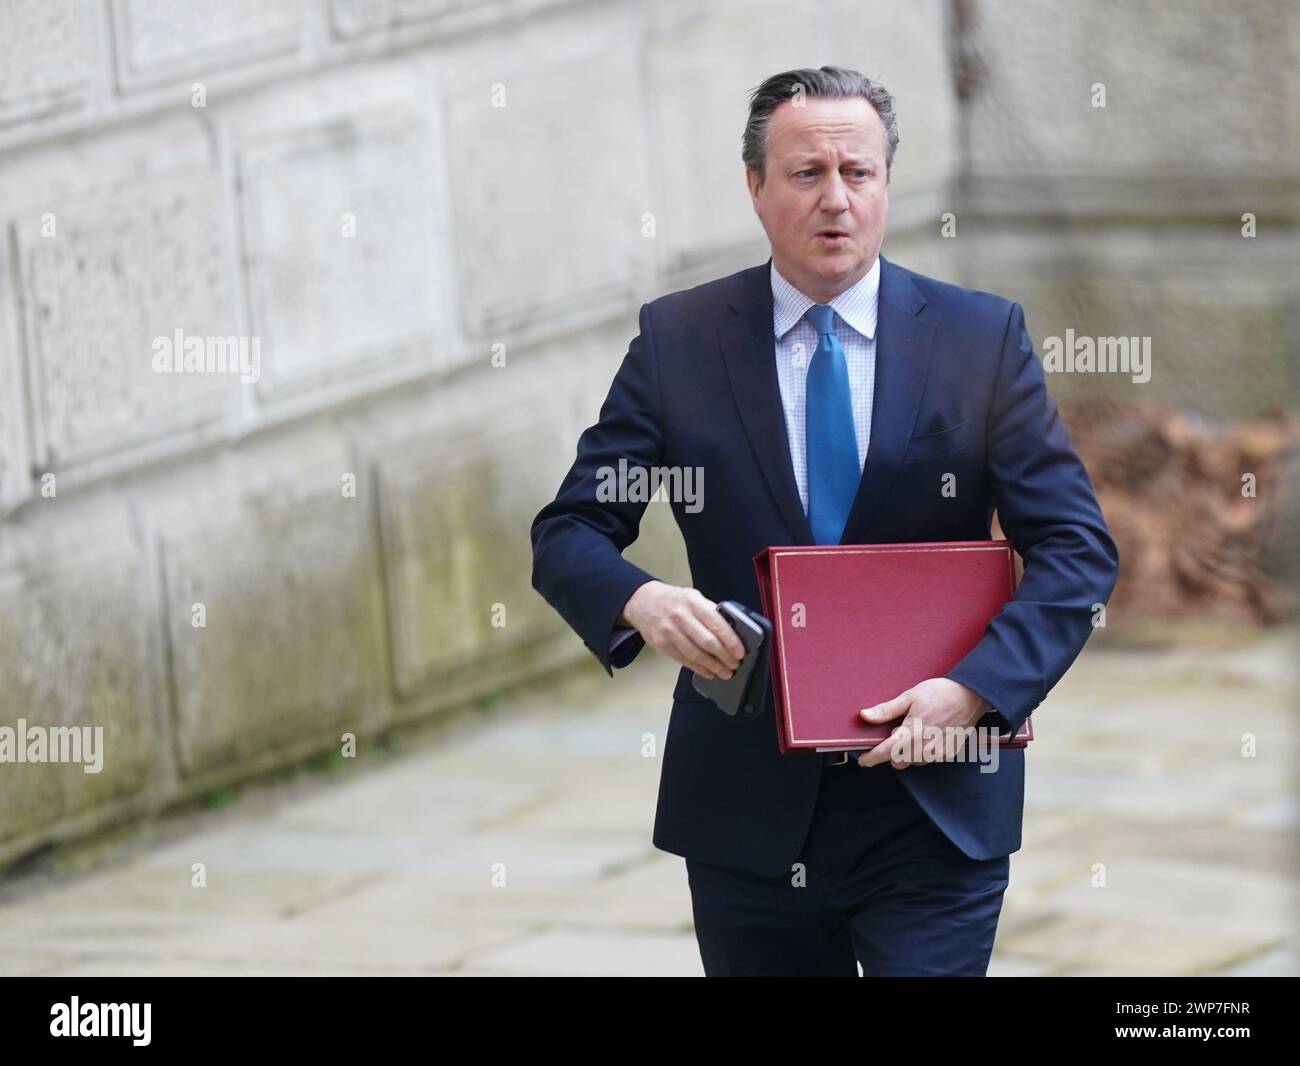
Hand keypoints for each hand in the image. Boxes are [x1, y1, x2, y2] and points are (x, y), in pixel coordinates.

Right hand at [619, 581, 745, 679]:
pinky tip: (708, 672)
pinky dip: (698, 668)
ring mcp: (670, 632)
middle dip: (724, 656)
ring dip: (713, 666)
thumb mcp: (693, 597)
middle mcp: (681, 617)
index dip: (731, 640)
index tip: (740, 652)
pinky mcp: (662, 645)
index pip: (716, 623)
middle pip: (707, 642)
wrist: (643, 602)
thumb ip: (709, 612)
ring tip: (725, 672)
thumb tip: (730, 632)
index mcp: (693, 602)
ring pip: (695, 654)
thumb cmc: (673, 600)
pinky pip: (683, 660)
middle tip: (734, 664)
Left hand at [856, 678, 990, 768]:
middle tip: (897, 735)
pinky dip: (923, 752)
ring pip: (913, 762)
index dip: (872, 758)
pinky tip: (928, 736)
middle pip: (898, 762)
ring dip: (908, 753)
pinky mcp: (948, 754)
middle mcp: (925, 745)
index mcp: (912, 730)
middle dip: (892, 753)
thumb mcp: (910, 696)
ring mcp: (938, 752)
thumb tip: (865, 716)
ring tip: (916, 733)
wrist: (970, 695)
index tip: (864, 760)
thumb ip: (886, 710)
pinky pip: (929, 760)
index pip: (886, 751)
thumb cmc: (939, 693)